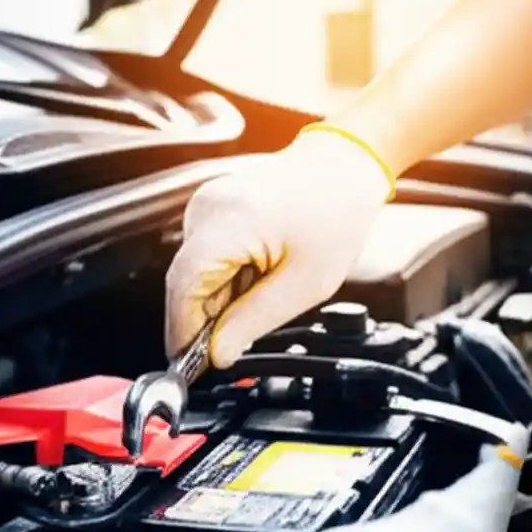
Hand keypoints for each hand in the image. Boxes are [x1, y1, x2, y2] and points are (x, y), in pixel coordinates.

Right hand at [166, 128, 392, 366]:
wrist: (348, 166)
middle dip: (207, 319)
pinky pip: (208, 253)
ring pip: (196, 271)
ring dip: (221, 297)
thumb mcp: (305, 283)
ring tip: (267, 292)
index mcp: (226, 222)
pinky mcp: (216, 206)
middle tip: (236, 343)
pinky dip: (227, 276)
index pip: (183, 289)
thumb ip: (255, 320)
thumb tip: (219, 352)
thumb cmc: (337, 212)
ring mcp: (209, 203)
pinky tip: (260, 275)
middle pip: (186, 282)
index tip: (193, 365)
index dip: (184, 332)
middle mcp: (207, 208)